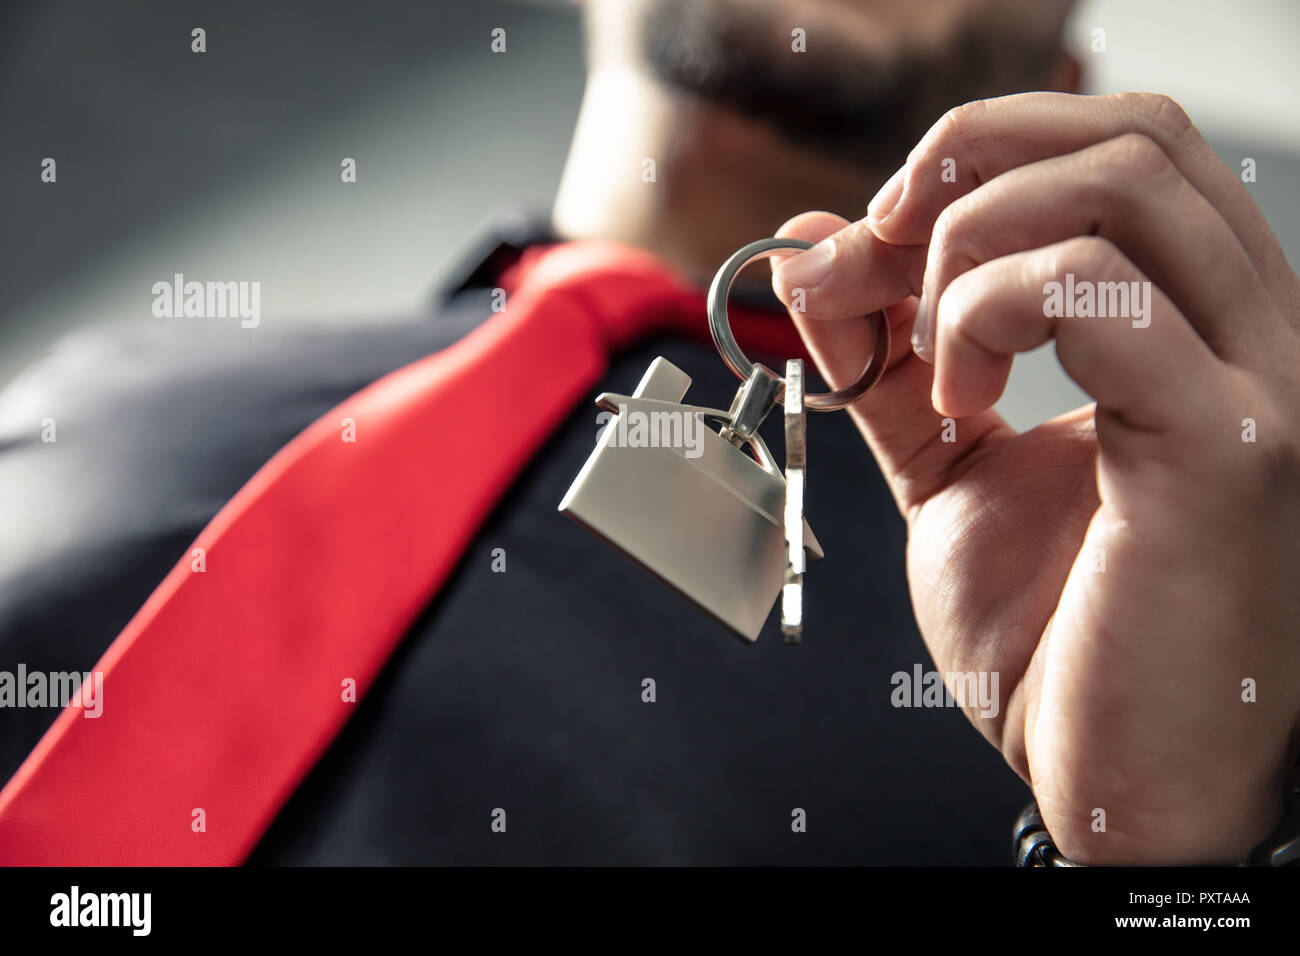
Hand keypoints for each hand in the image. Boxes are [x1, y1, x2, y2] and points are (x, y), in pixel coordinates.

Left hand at [770, 92, 1299, 863]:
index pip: (1129, 147)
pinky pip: (1099, 297)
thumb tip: (821, 247)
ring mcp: (1260, 383)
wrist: (1116, 778)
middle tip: (885, 247)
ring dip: (969, 249)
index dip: (987, 149)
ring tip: (937, 365)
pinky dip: (988, 318)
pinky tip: (963, 403)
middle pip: (1136, 135)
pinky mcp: (1227, 448)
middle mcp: (1258, 334)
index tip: (878, 228)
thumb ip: (890, 357)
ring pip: (1120, 191)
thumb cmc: (1054, 633)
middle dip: (974, 161)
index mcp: (1205, 328)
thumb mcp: (949, 468)